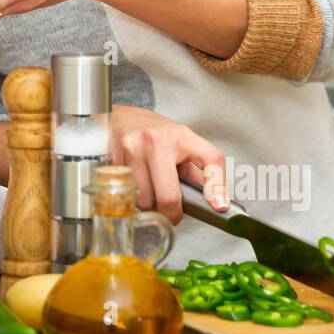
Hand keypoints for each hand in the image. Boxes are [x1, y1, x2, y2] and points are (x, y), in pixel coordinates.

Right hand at [111, 106, 228, 223]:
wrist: (123, 120)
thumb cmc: (156, 135)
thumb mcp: (183, 144)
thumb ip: (198, 173)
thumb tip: (214, 202)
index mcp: (180, 137)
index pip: (210, 158)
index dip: (216, 186)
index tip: (218, 206)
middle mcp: (155, 142)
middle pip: (168, 196)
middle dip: (171, 213)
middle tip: (172, 213)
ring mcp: (132, 150)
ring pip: (144, 200)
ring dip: (149, 205)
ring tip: (151, 192)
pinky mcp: (115, 159)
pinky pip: (127, 194)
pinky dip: (133, 198)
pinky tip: (136, 186)